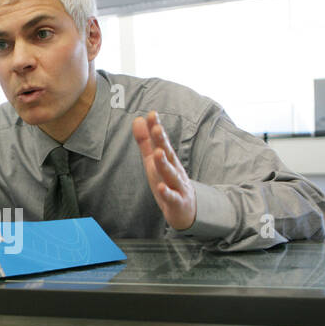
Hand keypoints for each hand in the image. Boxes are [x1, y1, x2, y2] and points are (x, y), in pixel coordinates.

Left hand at [132, 110, 196, 229]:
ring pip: (170, 174)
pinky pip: (172, 197)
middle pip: (168, 155)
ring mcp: (177, 186)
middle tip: (157, 128)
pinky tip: (160, 187)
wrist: (185, 211)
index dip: (156, 129)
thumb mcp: (154, 162)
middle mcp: (174, 170)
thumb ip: (145, 142)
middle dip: (162, 142)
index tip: (152, 114)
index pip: (162, 142)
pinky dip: (166, 193)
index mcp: (168, 160)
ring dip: (164, 164)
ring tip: (158, 153)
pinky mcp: (177, 202)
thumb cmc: (167, 182)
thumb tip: (138, 119)